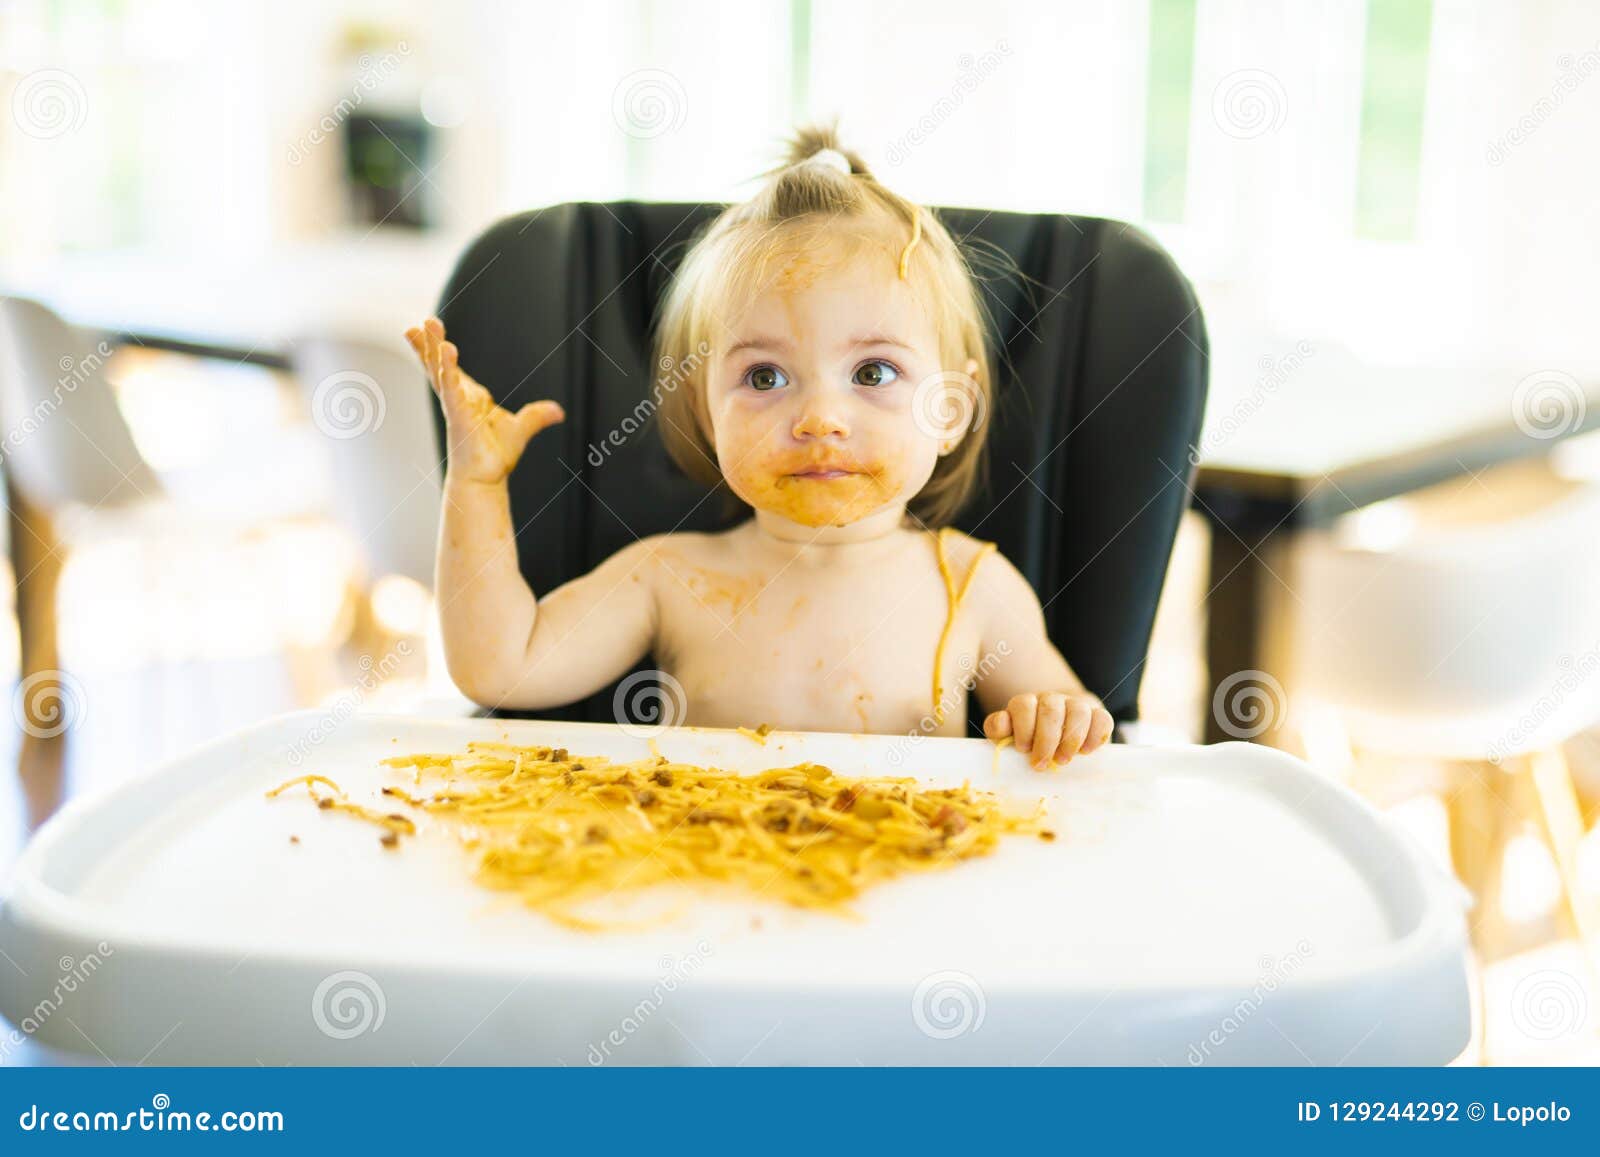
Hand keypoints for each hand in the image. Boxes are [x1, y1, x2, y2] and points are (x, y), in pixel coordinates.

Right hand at [405, 317, 563, 484]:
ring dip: (434, 349)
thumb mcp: (521, 429)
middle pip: (440, 365)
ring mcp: (455, 408)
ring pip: (441, 372)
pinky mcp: (457, 418)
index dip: (441, 351)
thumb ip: (537, 416)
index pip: (452, 369)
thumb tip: (558, 412)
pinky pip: (452, 391)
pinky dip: (449, 372)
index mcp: (468, 399)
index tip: (430, 331)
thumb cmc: (495, 457)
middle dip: (431, 343)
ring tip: (426, 325)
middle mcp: (457, 400)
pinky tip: (446, 353)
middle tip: (422, 321)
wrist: (484, 482)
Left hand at [984, 692, 1112, 768]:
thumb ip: (999, 729)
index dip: (1024, 727)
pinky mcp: (1097, 715)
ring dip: (1071, 738)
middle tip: (1042, 764)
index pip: (1023, 705)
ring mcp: (1075, 705)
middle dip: (1046, 739)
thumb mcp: (1009, 737)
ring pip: (1078, 710)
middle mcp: (1051, 700)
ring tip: (1063, 760)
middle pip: (1051, 709)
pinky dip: (1096, 735)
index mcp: (1027, 704)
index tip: (1023, 750)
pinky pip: (1102, 717)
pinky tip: (1087, 751)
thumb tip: (1001, 724)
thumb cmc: (1030, 741)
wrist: (1059, 738)